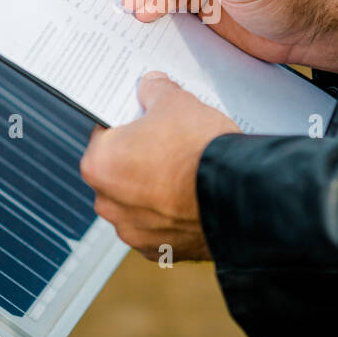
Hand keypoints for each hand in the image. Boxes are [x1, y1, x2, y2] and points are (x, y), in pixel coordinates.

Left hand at [80, 72, 240, 261]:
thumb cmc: (199, 151)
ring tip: (184, 174)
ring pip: (137, 203)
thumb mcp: (176, 102)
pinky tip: (190, 199)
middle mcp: (108, 203)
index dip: (127, 125)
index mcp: (99, 164)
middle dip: (138, 160)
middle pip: (118, 172)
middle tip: (167, 145)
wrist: (238, 196)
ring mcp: (132, 231)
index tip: (143, 122)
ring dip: (153, 191)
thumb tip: (152, 86)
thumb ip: (156, 91)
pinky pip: (157, 228)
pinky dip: (170, 216)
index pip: (103, 135)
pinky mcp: (158, 251)